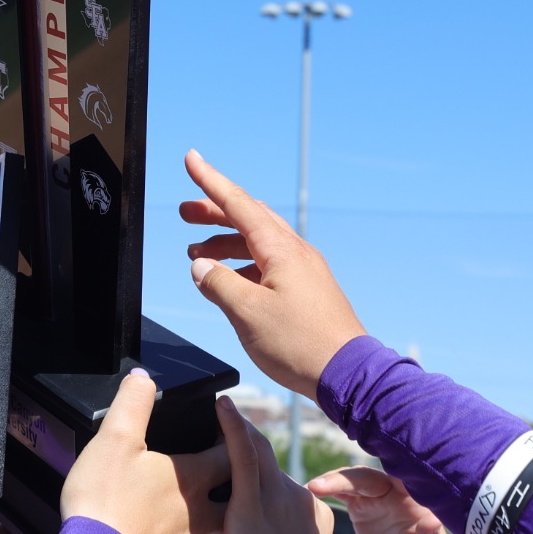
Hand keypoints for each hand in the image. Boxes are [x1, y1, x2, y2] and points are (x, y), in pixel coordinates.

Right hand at [59, 369, 232, 533]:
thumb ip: (133, 403)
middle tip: (220, 492)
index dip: (230, 443)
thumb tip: (144, 377)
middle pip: (233, 506)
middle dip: (231, 499)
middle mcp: (199, 519)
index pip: (228, 455)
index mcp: (189, 480)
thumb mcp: (113, 440)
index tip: (226, 438)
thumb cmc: (104, 501)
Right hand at [181, 151, 366, 399]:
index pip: (238, 204)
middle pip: (248, 218)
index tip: (191, 159)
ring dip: (226, 242)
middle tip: (185, 213)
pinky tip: (228, 282)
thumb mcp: (247, 313)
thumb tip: (201, 267)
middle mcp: (295, 252)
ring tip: (198, 256)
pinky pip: (269, 263)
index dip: (210, 181)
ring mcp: (304, 270)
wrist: (347, 374)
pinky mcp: (307, 289)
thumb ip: (218, 284)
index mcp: (280, 250)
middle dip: (214, 212)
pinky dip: (243, 264)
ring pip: (258, 242)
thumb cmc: (300, 344)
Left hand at [216, 396, 333, 533]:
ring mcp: (279, 498)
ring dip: (237, 426)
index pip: (277, 477)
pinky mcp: (254, 504)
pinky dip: (231, 425)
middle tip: (221, 410)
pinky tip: (219, 405)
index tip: (237, 445)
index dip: (255, 462)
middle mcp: (299, 496)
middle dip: (246, 435)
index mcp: (310, 509)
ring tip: (218, 404)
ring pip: (255, 450)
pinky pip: (242, 454)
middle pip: (267, 457)